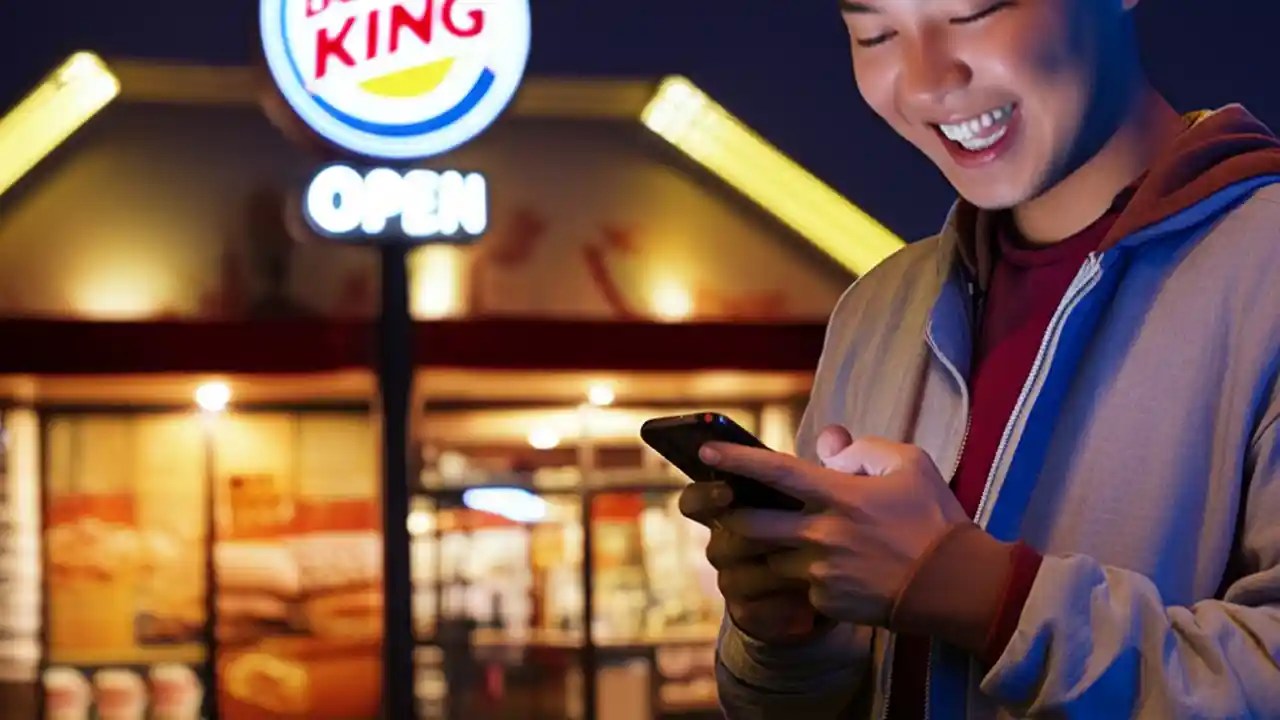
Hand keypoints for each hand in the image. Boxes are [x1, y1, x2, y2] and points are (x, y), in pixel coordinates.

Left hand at [702, 432, 968, 627]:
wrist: (956, 586)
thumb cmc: (935, 519)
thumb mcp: (911, 465)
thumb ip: (863, 448)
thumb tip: (827, 445)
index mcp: (840, 495)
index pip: (775, 472)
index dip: (735, 460)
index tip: (704, 452)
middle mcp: (823, 534)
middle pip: (749, 525)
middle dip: (729, 517)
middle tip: (728, 510)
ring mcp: (821, 572)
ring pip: (768, 560)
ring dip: (767, 550)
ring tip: (782, 543)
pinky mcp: (826, 603)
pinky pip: (796, 588)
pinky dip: (801, 578)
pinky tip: (828, 573)